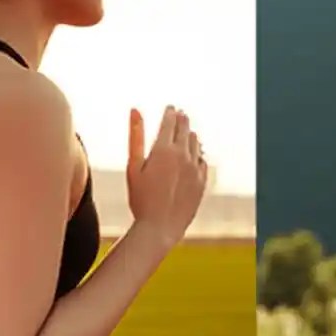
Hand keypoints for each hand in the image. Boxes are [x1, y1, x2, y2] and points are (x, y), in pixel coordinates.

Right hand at [126, 105, 207, 246]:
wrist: (160, 227)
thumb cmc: (140, 198)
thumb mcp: (133, 166)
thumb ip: (135, 135)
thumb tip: (135, 109)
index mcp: (164, 149)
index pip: (170, 121)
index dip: (170, 112)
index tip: (170, 107)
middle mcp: (183, 155)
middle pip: (185, 128)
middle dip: (182, 119)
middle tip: (180, 114)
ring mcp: (195, 168)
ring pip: (196, 142)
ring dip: (190, 134)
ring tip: (186, 132)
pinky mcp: (202, 181)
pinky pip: (202, 160)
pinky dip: (197, 153)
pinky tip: (194, 154)